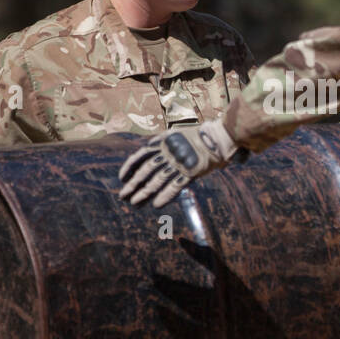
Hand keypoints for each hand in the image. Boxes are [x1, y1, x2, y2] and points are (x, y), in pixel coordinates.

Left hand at [118, 119, 240, 207]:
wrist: (218, 136)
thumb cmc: (199, 135)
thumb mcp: (176, 133)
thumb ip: (163, 140)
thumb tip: (149, 145)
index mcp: (163, 143)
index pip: (140, 156)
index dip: (129, 167)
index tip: (121, 177)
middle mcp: (168, 153)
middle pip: (145, 171)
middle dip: (133, 184)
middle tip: (123, 196)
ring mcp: (178, 163)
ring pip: (157, 180)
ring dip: (144, 192)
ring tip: (135, 203)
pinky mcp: (190, 172)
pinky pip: (175, 186)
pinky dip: (165, 196)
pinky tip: (156, 205)